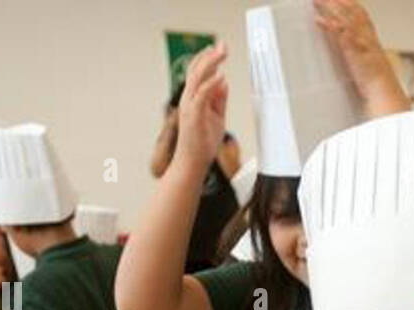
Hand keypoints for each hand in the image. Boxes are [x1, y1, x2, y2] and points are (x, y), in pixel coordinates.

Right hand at [172, 42, 228, 174]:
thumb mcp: (216, 116)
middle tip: (222, 44)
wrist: (192, 162)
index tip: (220, 47)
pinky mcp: (194, 115)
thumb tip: (224, 81)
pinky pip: (202, 95)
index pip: (200, 72)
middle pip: (197, 70)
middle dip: (210, 55)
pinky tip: (221, 77)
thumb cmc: (202, 142)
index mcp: (194, 98)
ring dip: (211, 64)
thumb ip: (219, 99)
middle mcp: (189, 99)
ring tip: (221, 52)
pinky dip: (211, 85)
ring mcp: (190, 106)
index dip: (209, 58)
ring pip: (198, 78)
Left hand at [314, 0, 406, 113]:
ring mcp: (359, 40)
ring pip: (343, 17)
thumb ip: (362, 53)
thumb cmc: (377, 81)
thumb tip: (356, 51)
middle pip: (351, 10)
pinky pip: (339, 33)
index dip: (351, 3)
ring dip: (328, 7)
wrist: (383, 90)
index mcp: (371, 37)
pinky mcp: (352, 50)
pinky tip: (318, 20)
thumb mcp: (370, 62)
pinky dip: (328, 25)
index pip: (361, 13)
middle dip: (337, 0)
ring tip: (315, 0)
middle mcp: (366, 35)